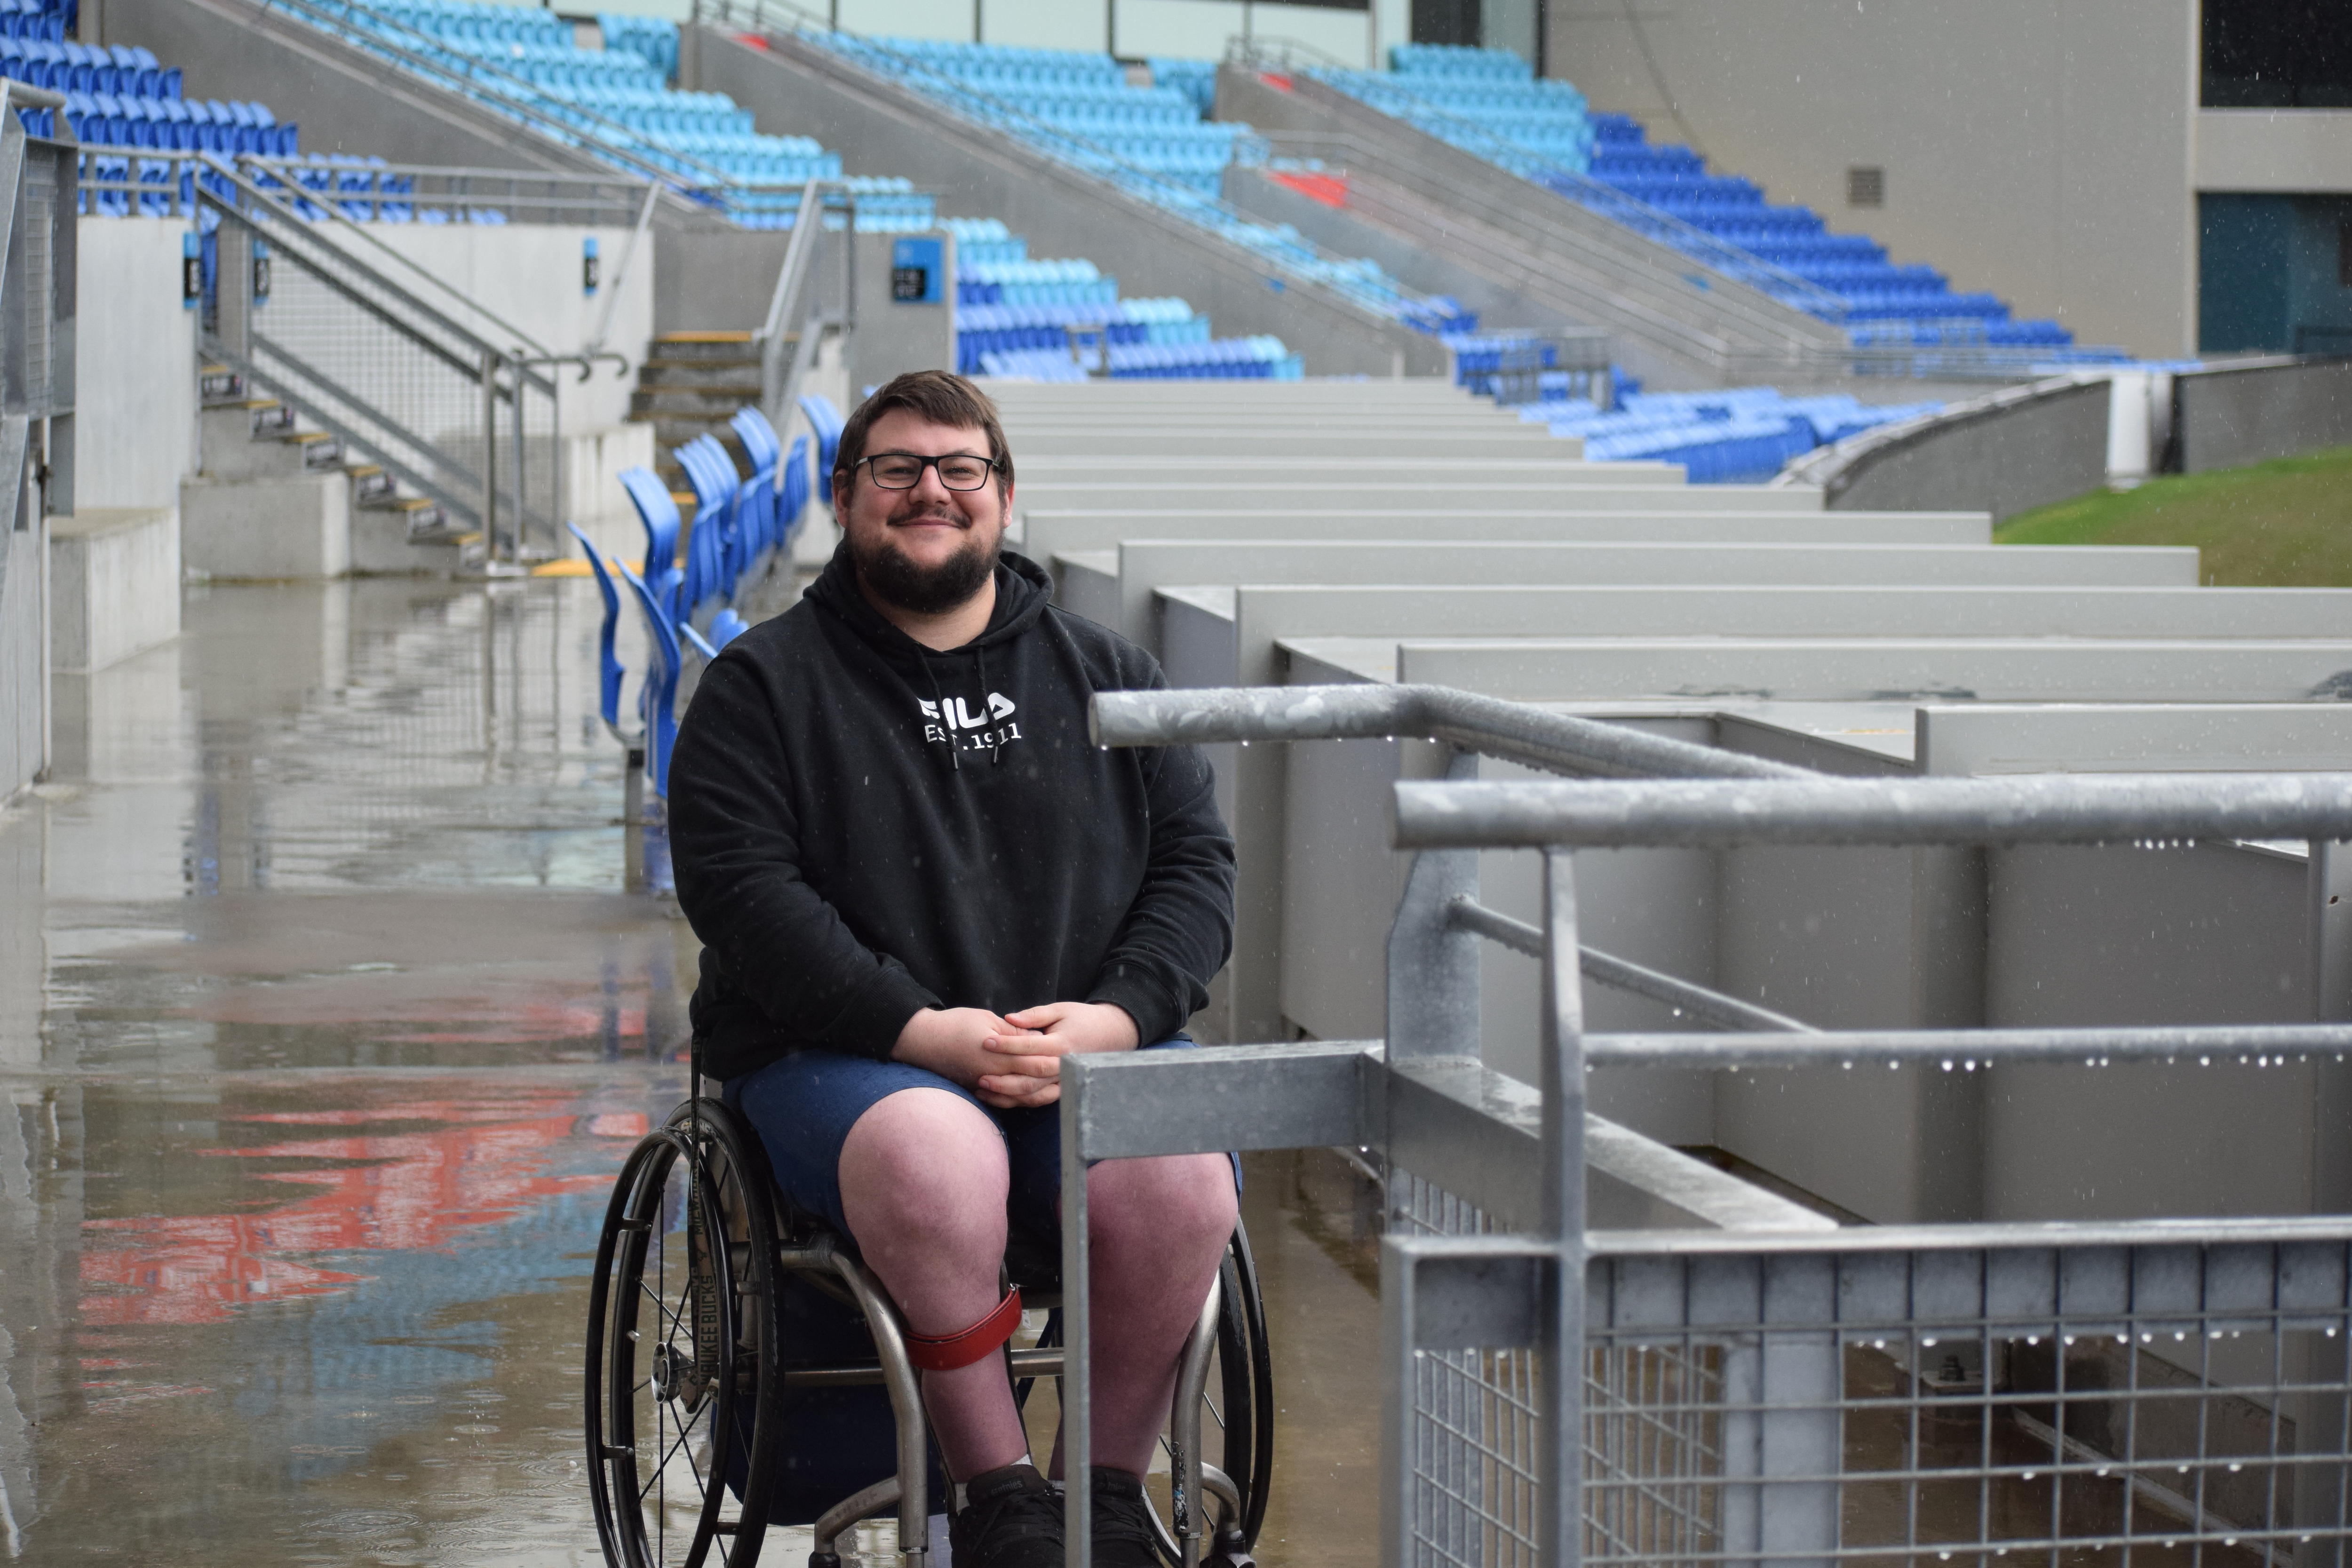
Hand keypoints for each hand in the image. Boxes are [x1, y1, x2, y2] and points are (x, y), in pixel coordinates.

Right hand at [890, 1007, 1057, 1108]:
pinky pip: (1004, 1100)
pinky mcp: (978, 1090)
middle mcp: (995, 1075)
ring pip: (1020, 1097)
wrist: (924, 1040)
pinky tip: (1030, 1094)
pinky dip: (1019, 1099)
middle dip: (1053, 1079)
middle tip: (1071, 1073)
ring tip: (1057, 1086)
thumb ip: (1014, 1032)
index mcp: (1001, 1056)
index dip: (1056, 1061)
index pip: (1037, 1063)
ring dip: (1039, 1093)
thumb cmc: (956, 1024)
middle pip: (1032, 1083)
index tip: (1072, 1056)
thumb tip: (1036, 1038)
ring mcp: (986, 1086)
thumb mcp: (988, 1020)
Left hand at [975, 1002, 1140, 1107]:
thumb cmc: (1082, 1018)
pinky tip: (999, 1098)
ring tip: (982, 1089)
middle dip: (1003, 1077)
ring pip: (1033, 1094)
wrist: (1111, 1034)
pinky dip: (1019, 1101)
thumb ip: (1035, 1015)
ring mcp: (1064, 1080)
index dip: (1007, 1045)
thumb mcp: (1060, 1009)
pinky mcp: (1063, 1089)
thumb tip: (1009, 1018)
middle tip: (978, 1074)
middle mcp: (1064, 1066)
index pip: (1030, 1047)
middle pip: (1030, 1077)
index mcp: (1062, 1044)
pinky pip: (1040, 1100)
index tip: (985, 1041)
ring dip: (1007, 1094)